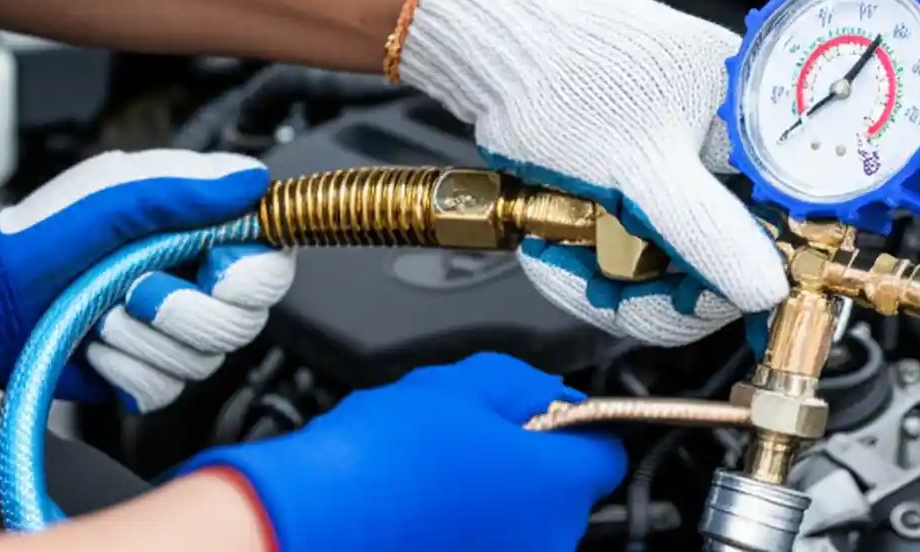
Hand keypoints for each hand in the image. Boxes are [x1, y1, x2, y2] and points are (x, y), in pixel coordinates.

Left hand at [0, 150, 293, 411]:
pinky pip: (168, 388)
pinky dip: (125, 368)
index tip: (213, 265)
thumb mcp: (114, 192)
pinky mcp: (157, 375)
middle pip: (248, 319)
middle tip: (137, 287)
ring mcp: (184, 335)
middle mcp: (205, 285)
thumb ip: (185, 186)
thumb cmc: (47, 238)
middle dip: (186, 309)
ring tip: (105, 311)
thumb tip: (255, 181)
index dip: (252, 273)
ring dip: (145, 337)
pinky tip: (101, 346)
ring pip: (208, 358)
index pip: (274, 261)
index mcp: (208, 233)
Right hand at [181, 352, 624, 551]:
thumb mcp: (465, 384)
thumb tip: (548, 397)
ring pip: (524, 523)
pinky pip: (492, 545)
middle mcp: (549, 540)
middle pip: (564, 491)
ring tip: (438, 477)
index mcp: (559, 483)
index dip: (576, 427)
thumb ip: (525, 386)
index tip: (548, 418)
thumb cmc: (383, 457)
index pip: (605, 451)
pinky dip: (469, 531)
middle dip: (529, 463)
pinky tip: (427, 511)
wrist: (314, 521)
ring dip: (497, 501)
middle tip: (474, 440)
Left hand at [400, 0, 788, 345]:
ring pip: (664, 258)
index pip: (773, 235)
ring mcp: (679, 159)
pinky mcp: (637, 171)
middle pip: (713, 259)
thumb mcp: (641, 166)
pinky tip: (550, 240)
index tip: (672, 305)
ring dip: (602, 270)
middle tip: (588, 277)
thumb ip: (709, 232)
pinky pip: (630, 237)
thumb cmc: (567, 72)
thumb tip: (768, 289)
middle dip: (642, 284)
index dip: (726, 286)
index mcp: (752, 128)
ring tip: (553, 247)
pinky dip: (588, 249)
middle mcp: (725, 145)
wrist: (494, 36)